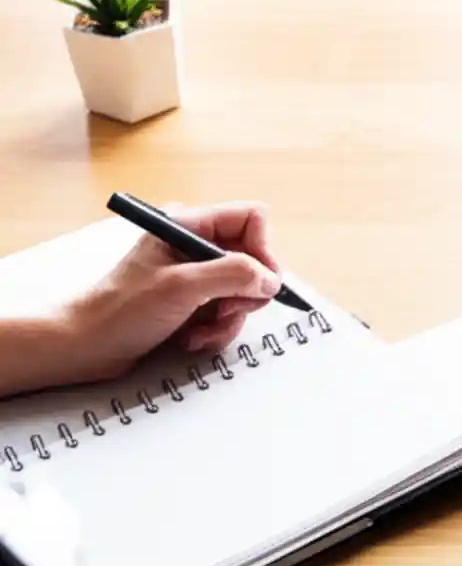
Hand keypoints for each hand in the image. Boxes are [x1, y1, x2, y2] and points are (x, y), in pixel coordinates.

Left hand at [58, 202, 282, 384]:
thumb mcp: (182, 287)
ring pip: (243, 291)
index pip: (251, 219)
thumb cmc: (120, 310)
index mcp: (188, 226)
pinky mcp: (193, 302)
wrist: (87, 346)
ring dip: (229, 318)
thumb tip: (270, 278)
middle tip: (226, 309)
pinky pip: (228, 313)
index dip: (263, 249)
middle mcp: (195, 247)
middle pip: (253, 259)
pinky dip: (216, 330)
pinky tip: (191, 338)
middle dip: (246, 291)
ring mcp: (195, 276)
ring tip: (201, 330)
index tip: (259, 281)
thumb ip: (232, 275)